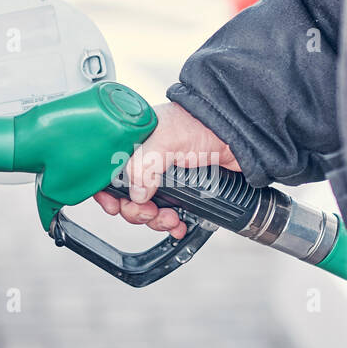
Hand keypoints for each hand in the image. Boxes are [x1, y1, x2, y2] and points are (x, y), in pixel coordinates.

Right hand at [93, 101, 239, 238]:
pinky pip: (168, 215)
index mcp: (135, 145)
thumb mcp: (167, 139)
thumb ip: (144, 164)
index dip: (107, 192)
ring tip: (169, 218)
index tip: (113, 205)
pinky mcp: (183, 191)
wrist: (239, 133)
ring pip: (147, 210)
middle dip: (136, 211)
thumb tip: (136, 195)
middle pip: (127, 197)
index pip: (109, 172)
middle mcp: (147, 162)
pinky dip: (171, 224)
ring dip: (155, 220)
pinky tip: (178, 225)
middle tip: (150, 211)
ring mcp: (165, 178)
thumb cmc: (202, 123)